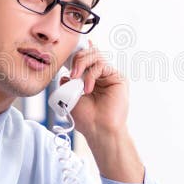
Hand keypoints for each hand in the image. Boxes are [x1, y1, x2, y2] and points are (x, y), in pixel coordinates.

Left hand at [63, 42, 144, 183]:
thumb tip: (65, 74)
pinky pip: (102, 66)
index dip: (77, 54)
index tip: (66, 55)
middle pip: (90, 54)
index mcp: (91, 78)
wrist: (99, 130)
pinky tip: (87, 88)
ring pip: (96, 56)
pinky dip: (91, 75)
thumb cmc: (86, 118)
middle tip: (71, 73)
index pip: (86, 59)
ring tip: (76, 78)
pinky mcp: (118, 78)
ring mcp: (110, 76)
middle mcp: (102, 75)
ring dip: (82, 64)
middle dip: (78, 59)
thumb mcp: (70, 97)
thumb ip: (68, 83)